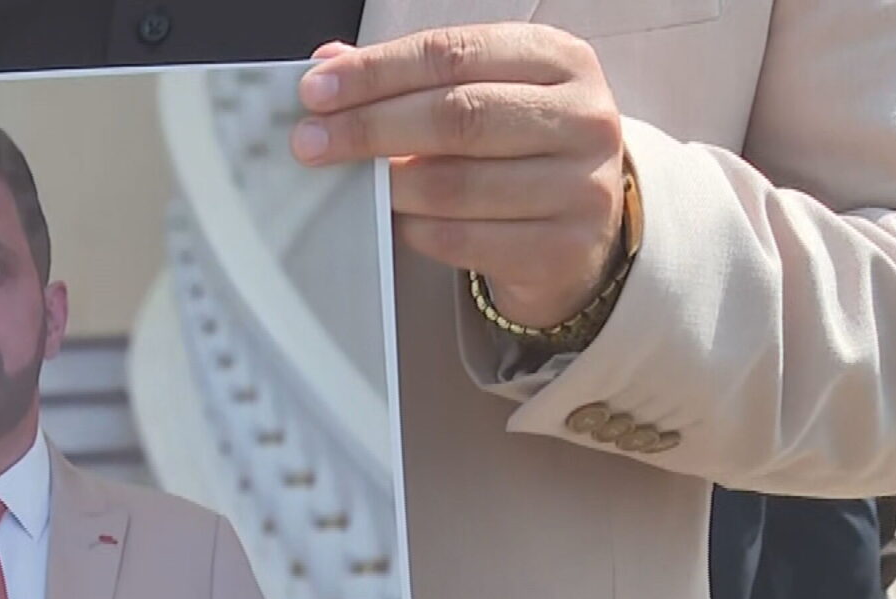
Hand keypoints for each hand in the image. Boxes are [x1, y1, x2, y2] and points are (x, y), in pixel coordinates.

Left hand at [292, 26, 628, 328]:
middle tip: (311, 141)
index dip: (377, 71)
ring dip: (390, 185)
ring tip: (356, 183)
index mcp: (561, 60)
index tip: (317, 91)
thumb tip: (329, 62)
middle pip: (457, 115)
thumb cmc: (521, 151)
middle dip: (370, 127)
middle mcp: (582, 118)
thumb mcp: (485, 96)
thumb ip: (413, 77)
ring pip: (456, 184)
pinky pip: (463, 240)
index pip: (454, 53)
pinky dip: (415, 230)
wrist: (583, 231)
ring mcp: (580, 187)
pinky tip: (398, 220)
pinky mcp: (563, 249)